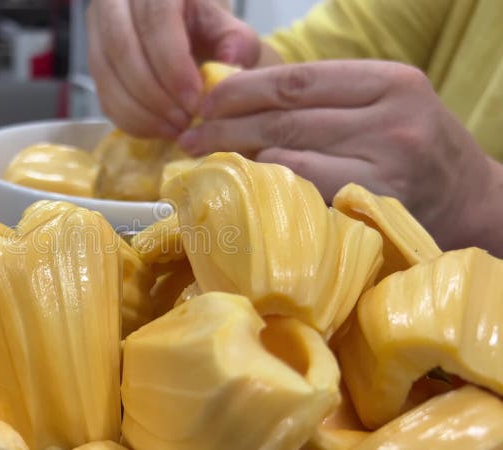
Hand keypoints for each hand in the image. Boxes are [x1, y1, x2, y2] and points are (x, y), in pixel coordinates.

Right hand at [86, 0, 259, 138]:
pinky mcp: (92, 61)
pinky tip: (157, 130)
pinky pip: (102, 95)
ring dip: (141, 112)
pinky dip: (129, 119)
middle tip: (185, 121)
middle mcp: (115, 2)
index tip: (194, 101)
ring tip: (174, 129)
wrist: (175, 33)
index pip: (155, 21)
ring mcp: (97, 30)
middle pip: (123, 48)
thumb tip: (231, 63)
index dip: (173, 65)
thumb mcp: (222, 28)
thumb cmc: (200, 28)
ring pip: (106, 74)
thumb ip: (235, 41)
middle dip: (155, 94)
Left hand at [178, 60, 495, 250]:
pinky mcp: (375, 209)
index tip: (206, 102)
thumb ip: (325, 99)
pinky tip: (239, 187)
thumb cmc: (416, 152)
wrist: (474, 204)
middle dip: (226, 126)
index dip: (242, 90)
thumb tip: (238, 99)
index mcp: (391, 83)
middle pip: (286, 118)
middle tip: (190, 137)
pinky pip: (302, 194)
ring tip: (203, 161)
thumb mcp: (385, 106)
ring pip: (288, 156)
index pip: (297, 80)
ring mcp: (386, 169)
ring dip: (235, 158)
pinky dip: (264, 189)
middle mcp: (391, 122)